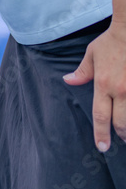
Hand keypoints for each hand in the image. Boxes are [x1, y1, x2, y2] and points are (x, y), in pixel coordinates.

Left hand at [64, 21, 125, 150]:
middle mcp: (121, 90)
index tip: (102, 147)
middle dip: (120, 134)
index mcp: (104, 84)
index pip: (101, 115)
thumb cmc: (112, 41)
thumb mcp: (92, 54)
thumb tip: (68, 80)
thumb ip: (82, 71)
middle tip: (119, 140)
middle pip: (121, 122)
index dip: (101, 134)